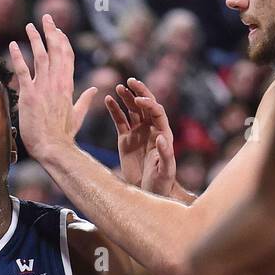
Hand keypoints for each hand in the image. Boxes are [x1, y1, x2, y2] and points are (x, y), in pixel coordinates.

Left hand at [7, 15, 96, 162]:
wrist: (53, 148)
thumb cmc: (64, 135)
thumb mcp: (77, 116)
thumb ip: (85, 100)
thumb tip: (96, 90)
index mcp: (68, 86)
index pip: (67, 57)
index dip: (63, 41)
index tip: (58, 30)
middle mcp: (56, 82)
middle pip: (55, 50)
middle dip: (51, 32)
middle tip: (46, 18)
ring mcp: (43, 87)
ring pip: (40, 56)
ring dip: (35, 38)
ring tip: (30, 25)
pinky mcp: (29, 94)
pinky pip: (22, 71)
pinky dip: (18, 56)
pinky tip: (14, 44)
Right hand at [106, 79, 176, 195]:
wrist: (147, 193)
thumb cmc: (161, 184)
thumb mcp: (166, 171)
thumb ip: (166, 154)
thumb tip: (161, 137)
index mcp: (163, 134)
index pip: (157, 111)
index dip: (149, 103)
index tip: (138, 100)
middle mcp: (151, 130)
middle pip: (145, 105)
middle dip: (139, 92)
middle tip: (131, 81)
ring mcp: (137, 133)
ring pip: (132, 110)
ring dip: (126, 98)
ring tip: (119, 87)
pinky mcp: (125, 139)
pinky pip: (119, 120)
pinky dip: (114, 110)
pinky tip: (109, 100)